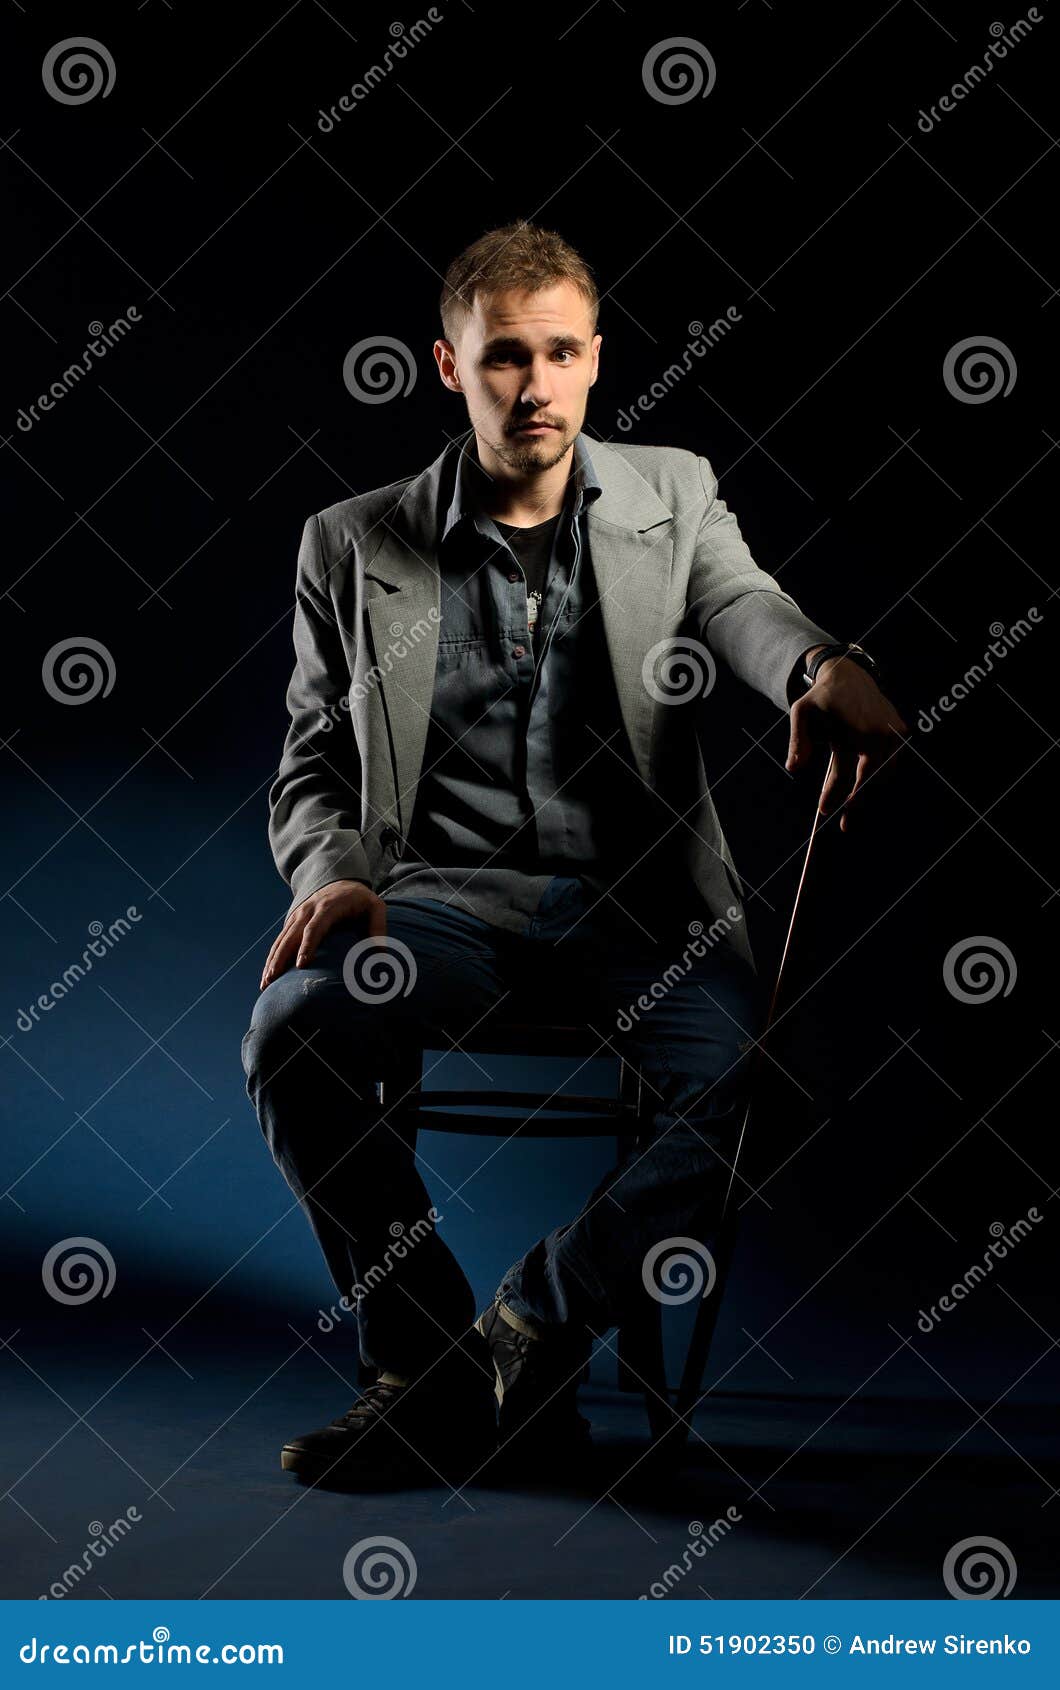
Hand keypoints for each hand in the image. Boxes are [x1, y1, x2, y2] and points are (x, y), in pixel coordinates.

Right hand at [259, 880, 386, 988]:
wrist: (339, 879)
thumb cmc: (360, 899)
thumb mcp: (375, 907)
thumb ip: (378, 928)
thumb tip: (381, 954)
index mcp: (327, 908)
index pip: (314, 928)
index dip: (307, 946)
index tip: (301, 964)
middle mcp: (307, 911)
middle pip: (291, 937)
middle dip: (281, 958)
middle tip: (272, 979)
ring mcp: (296, 916)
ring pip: (281, 940)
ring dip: (272, 961)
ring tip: (265, 983)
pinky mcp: (291, 922)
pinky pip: (279, 941)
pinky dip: (272, 957)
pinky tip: (267, 976)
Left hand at [785, 652, 908, 832]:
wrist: (848, 675)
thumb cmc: (821, 698)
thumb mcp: (802, 714)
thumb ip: (798, 741)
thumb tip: (792, 768)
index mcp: (859, 732)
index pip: (850, 776)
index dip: (837, 797)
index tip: (825, 812)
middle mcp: (882, 734)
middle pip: (872, 780)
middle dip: (857, 803)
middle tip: (845, 826)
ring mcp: (896, 733)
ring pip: (884, 774)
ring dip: (868, 790)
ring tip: (851, 808)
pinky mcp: (902, 731)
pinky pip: (891, 762)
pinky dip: (878, 775)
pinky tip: (862, 786)